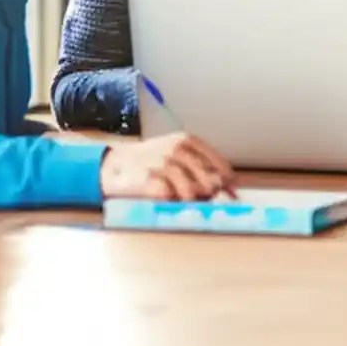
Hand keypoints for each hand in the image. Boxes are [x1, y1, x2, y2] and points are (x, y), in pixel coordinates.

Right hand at [100, 132, 236, 200]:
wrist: (113, 165)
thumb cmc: (152, 162)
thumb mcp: (178, 155)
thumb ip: (202, 167)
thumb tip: (231, 190)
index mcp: (187, 140)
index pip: (219, 164)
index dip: (227, 181)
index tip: (233, 193)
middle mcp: (176, 149)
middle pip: (208, 181)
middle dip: (209, 195)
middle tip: (204, 200)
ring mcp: (162, 165)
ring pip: (192, 193)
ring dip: (191, 203)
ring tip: (183, 202)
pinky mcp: (148, 181)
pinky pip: (171, 199)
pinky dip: (171, 204)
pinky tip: (166, 201)